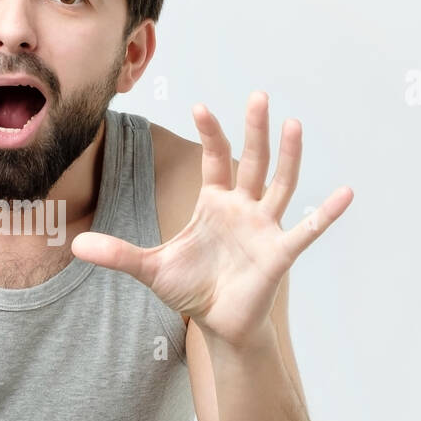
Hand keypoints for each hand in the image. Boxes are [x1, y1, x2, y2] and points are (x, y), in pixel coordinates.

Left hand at [71, 92, 352, 349]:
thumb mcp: (150, 269)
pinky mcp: (279, 252)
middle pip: (251, 161)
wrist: (219, 324)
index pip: (215, 160)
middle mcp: (243, 208)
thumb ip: (117, 253)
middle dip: (254, 130)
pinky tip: (345, 193)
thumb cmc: (192, 290)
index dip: (210, 134)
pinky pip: (306, 230)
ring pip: (280, 183)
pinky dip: (325, 213)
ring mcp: (265, 227)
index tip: (201, 106)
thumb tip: (75, 245)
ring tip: (295, 124)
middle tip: (259, 95)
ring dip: (289, 156)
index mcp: (215, 204)